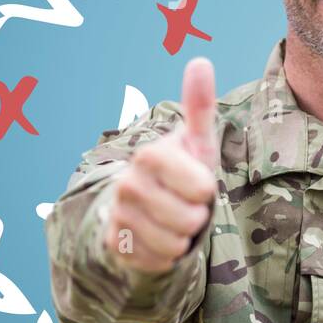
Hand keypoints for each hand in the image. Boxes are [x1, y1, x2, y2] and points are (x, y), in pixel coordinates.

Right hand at [102, 58, 218, 273]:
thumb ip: (199, 106)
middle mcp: (126, 184)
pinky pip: (158, 262)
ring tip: (176, 220)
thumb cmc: (182, 171)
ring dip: (184, 237)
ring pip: (173, 242)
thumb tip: (200, 60)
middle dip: (199, 216)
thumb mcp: (197, 142)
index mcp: (149, 156)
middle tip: (188, 205)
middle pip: (189, 218)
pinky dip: (167, 255)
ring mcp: (117, 216)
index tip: (201, 184)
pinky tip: (160, 238)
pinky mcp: (115, 245)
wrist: (148, 207)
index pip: (200, 186)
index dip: (207, 190)